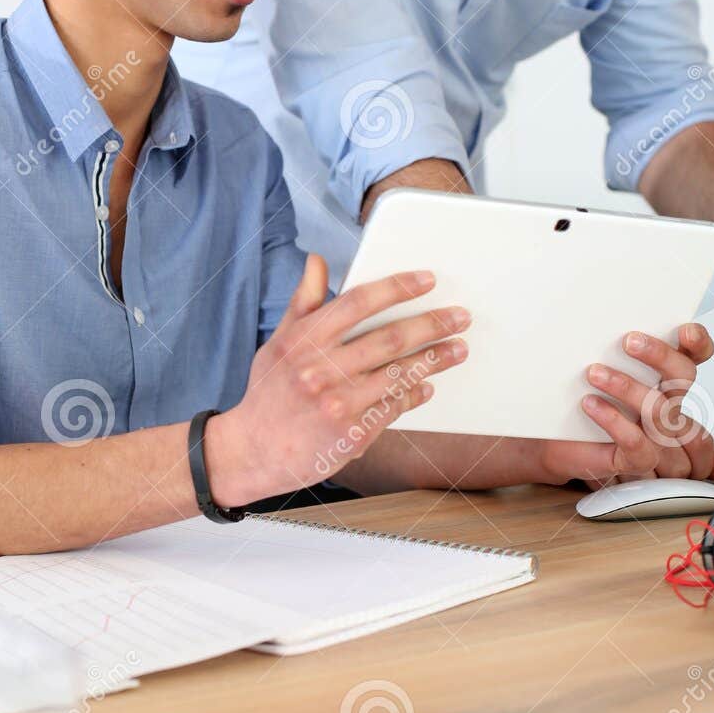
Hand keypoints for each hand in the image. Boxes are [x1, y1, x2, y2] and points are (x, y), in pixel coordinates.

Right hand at [205, 254, 469, 505]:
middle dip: (431, 324)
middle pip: (389, 338)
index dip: (397, 288)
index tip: (427, 280)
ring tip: (458, 349)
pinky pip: (394, 407)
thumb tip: (316, 261)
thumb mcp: (278, 342)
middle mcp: (321, 369)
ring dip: (434, 360)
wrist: (253, 451)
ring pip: (399, 374)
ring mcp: (338, 403)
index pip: (358, 303)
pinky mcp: (351, 433)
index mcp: (304, 340)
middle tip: (460, 317)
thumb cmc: (269, 393)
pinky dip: (414, 394)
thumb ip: (303, 302)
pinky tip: (428, 385)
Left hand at [537, 322, 713, 485]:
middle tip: (629, 341)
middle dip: (660, 355)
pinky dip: (615, 421)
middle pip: (684, 378)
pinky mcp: (636, 460)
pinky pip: (639, 445)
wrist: (551, 443)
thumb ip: (604, 347)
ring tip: (594, 372)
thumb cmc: (574, 401)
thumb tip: (595, 315)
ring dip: (627, 386)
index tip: (686, 330)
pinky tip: (590, 404)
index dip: (698, 345)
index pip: (693, 358)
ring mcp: (656, 435)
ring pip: (661, 411)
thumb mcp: (591, 367)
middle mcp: (667, 405)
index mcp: (662, 380)